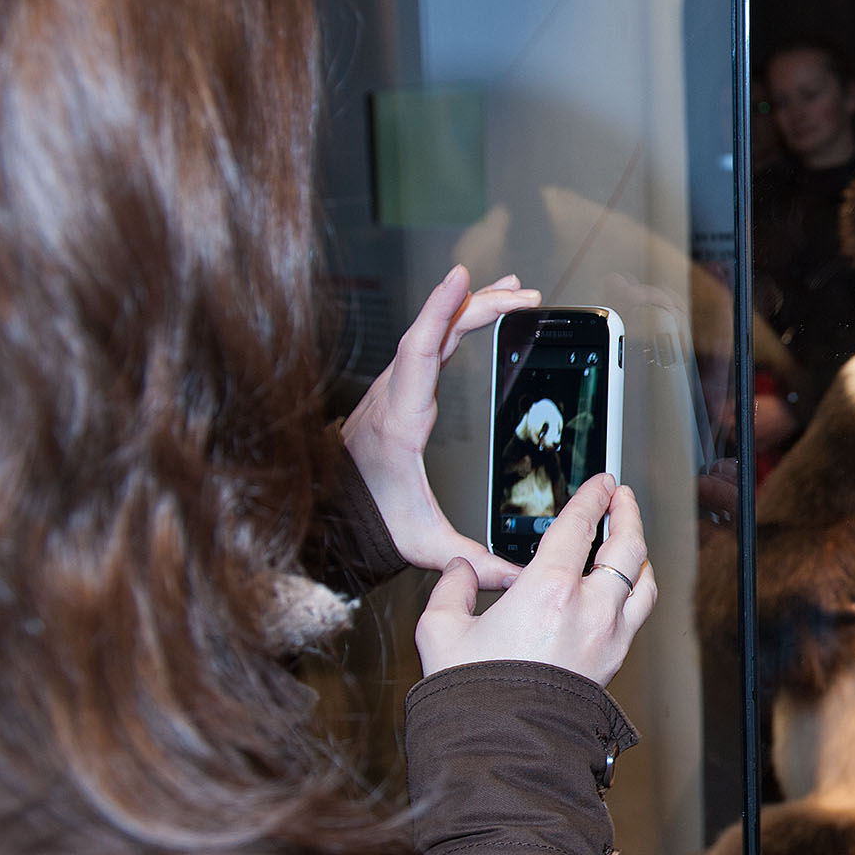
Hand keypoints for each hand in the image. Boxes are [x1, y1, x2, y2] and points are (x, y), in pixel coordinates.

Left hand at [344, 264, 539, 590]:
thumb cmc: (371, 521)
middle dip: (478, 306)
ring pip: (430, 331)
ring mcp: (393, 388)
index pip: (418, 352)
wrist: (331, 512)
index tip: (462, 280)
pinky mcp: (398, 389)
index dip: (440, 311)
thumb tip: (517, 575)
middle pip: (433, 332)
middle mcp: (393, 396)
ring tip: (512, 294)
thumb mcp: (422, 543)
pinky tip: (477, 312)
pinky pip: (428, 342)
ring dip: (470, 309)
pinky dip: (454, 321)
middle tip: (523, 295)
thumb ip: (471, 559)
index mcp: (400, 422)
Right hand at [416, 475, 657, 683]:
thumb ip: (451, 590)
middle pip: (628, 547)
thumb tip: (460, 572)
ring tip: (631, 541)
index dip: (594, 497)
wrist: (503, 748)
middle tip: (623, 499)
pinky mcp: (613, 663)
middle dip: (628, 515)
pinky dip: (637, 590)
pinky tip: (626, 590)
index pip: (581, 526)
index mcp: (551, 590)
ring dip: (640, 553)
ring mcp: (609, 638)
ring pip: (644, 581)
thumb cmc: (476, 694)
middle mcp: (590, 610)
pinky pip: (639, 614)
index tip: (602, 482)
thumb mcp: (442, 632)